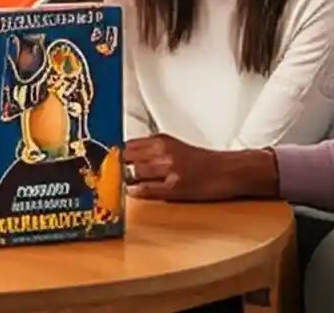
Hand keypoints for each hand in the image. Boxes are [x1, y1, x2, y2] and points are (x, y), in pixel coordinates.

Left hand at [124, 134, 275, 201]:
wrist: (226, 170)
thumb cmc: (201, 161)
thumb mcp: (174, 146)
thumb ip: (151, 150)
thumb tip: (126, 156)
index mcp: (161, 140)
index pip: (127, 145)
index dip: (115, 155)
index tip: (107, 161)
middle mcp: (163, 152)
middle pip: (126, 159)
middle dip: (117, 168)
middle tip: (109, 175)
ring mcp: (168, 170)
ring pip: (134, 174)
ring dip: (125, 180)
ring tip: (121, 184)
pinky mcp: (174, 187)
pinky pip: (147, 190)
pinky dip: (136, 192)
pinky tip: (132, 192)